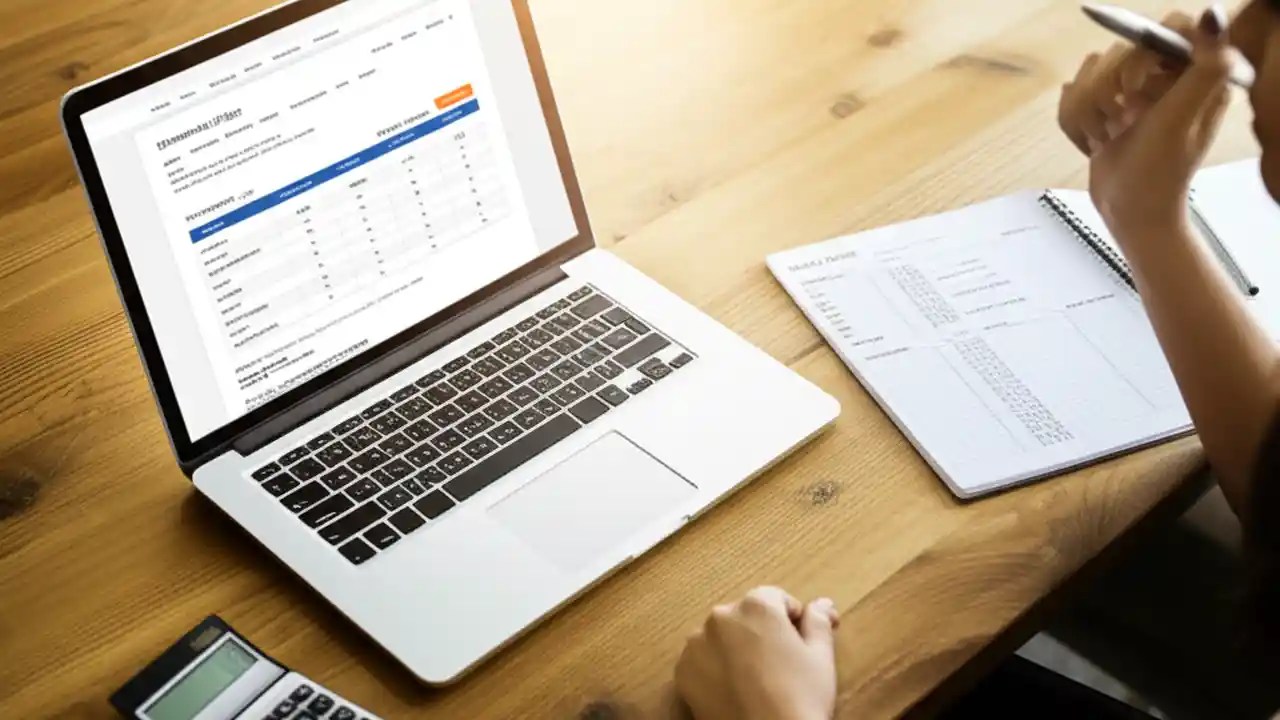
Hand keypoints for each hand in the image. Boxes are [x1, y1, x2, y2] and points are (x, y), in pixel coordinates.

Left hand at [675, 587, 839, 719]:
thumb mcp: (821, 656)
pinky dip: (715, 668)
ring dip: (736, 648)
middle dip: (762, 632)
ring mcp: (696, 644)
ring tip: (755, 679)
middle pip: (745, 616)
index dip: (792, 619)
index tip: (800, 642)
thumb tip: (821, 604)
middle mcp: (720, 617)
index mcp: (756, 606)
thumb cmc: (801, 698)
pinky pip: (702, 660)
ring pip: (721, 637)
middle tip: (779, 663)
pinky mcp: (682, 672)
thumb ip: (818, 622)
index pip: (776, 599)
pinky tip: (734, 689)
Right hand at [1058, 6, 1236, 241]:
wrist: (1129, 213)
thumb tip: (1213, 15)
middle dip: (1108, 94)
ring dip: (1088, 112)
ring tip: (1109, 137)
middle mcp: (1165, 76)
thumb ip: (1201, 68)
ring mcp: (1131, 91)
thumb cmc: (1158, 174)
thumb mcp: (1180, 119)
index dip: (1140, 56)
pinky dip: (1075, 123)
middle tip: (1125, 123)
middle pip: (1117, 51)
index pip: (1164, 29)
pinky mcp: (1104, 107)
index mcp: (1195, 73)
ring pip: (1088, 72)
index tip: (1134, 90)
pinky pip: (1071, 93)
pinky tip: (1095, 142)